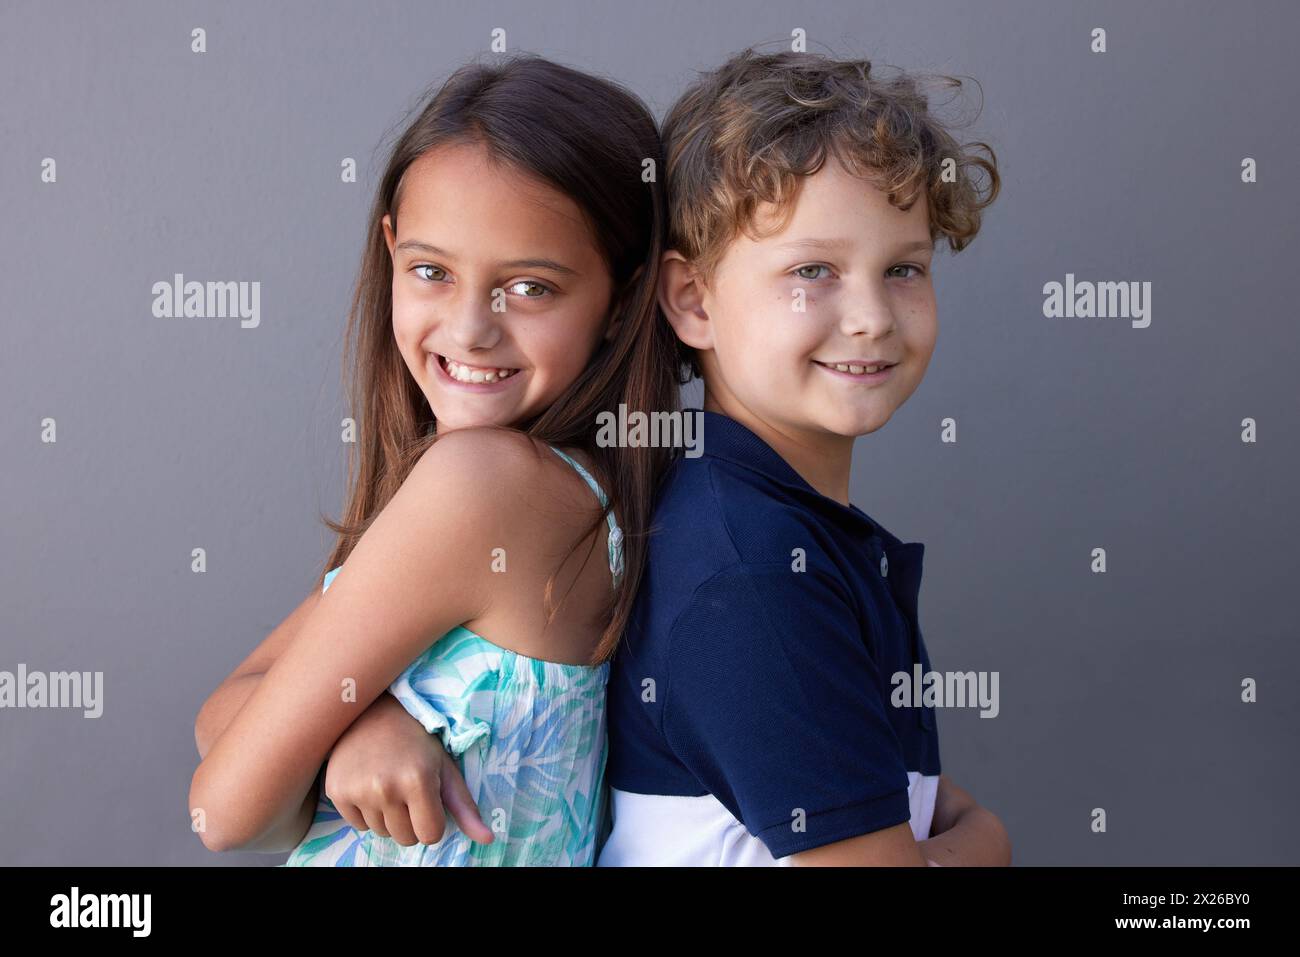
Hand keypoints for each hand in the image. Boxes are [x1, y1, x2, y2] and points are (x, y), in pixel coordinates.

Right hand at [322, 692, 493, 846]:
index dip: (432, 820)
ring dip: (389, 817)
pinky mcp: (336, 792)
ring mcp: (358, 790)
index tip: (428, 798)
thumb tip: (488, 839)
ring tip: (389, 783)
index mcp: (417, 781)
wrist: (373, 713)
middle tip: (407, 787)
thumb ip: (465, 808)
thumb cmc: (417, 741)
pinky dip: (366, 812)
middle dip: (411, 820)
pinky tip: (370, 784)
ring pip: (382, 833)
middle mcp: (386, 788)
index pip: (430, 835)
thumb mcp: (445, 768)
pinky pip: (358, 826)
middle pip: (406, 838)